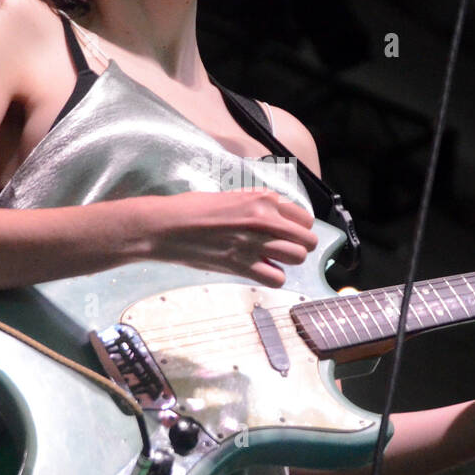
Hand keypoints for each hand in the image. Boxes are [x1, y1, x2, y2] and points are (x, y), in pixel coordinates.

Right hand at [143, 188, 318, 286]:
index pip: (305, 218)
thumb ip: (259, 206)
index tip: (287, 233)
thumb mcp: (232, 196)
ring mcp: (254, 243)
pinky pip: (277, 278)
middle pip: (307, 241)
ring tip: (271, 260)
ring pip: (297, 258)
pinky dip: (272, 277)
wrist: (167, 226)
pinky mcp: (242, 264)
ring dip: (287, 262)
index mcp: (263, 199)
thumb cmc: (193, 208)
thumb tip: (278, 219)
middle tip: (283, 249)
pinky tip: (260, 270)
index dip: (299, 228)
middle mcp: (264, 219)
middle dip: (299, 247)